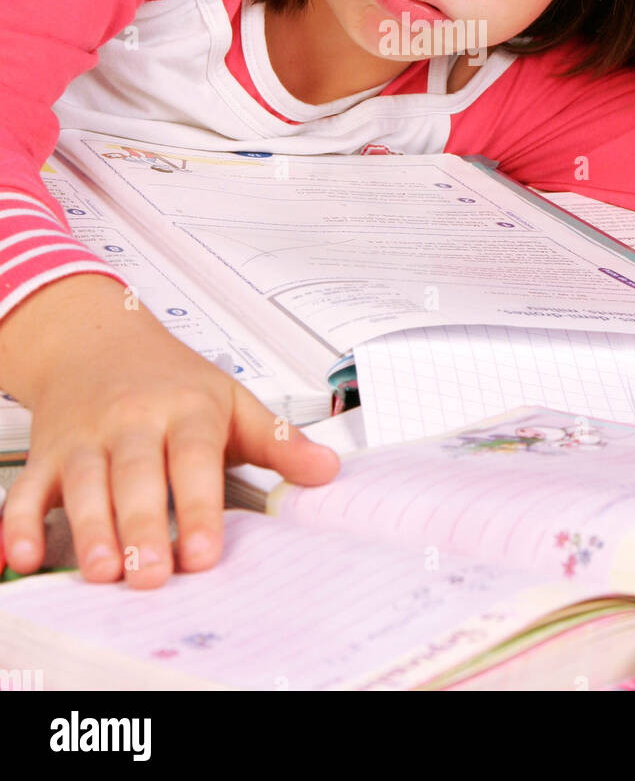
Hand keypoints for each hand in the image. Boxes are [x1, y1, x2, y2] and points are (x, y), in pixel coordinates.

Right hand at [0, 275, 339, 589]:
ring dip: (89, 527)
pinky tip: (22, 554)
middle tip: (151, 573)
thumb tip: (326, 470)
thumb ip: (277, 441)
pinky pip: (28, 488)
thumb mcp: (230, 398)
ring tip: (102, 571)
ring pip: (84, 483)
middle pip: (136, 475)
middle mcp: (133, 422)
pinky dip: (18, 521)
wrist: (95, 338)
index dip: (197, 505)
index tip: (203, 550)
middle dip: (142, 526)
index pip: (193, 457)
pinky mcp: (49, 454)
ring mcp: (86, 438)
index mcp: (184, 409)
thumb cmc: (169, 377)